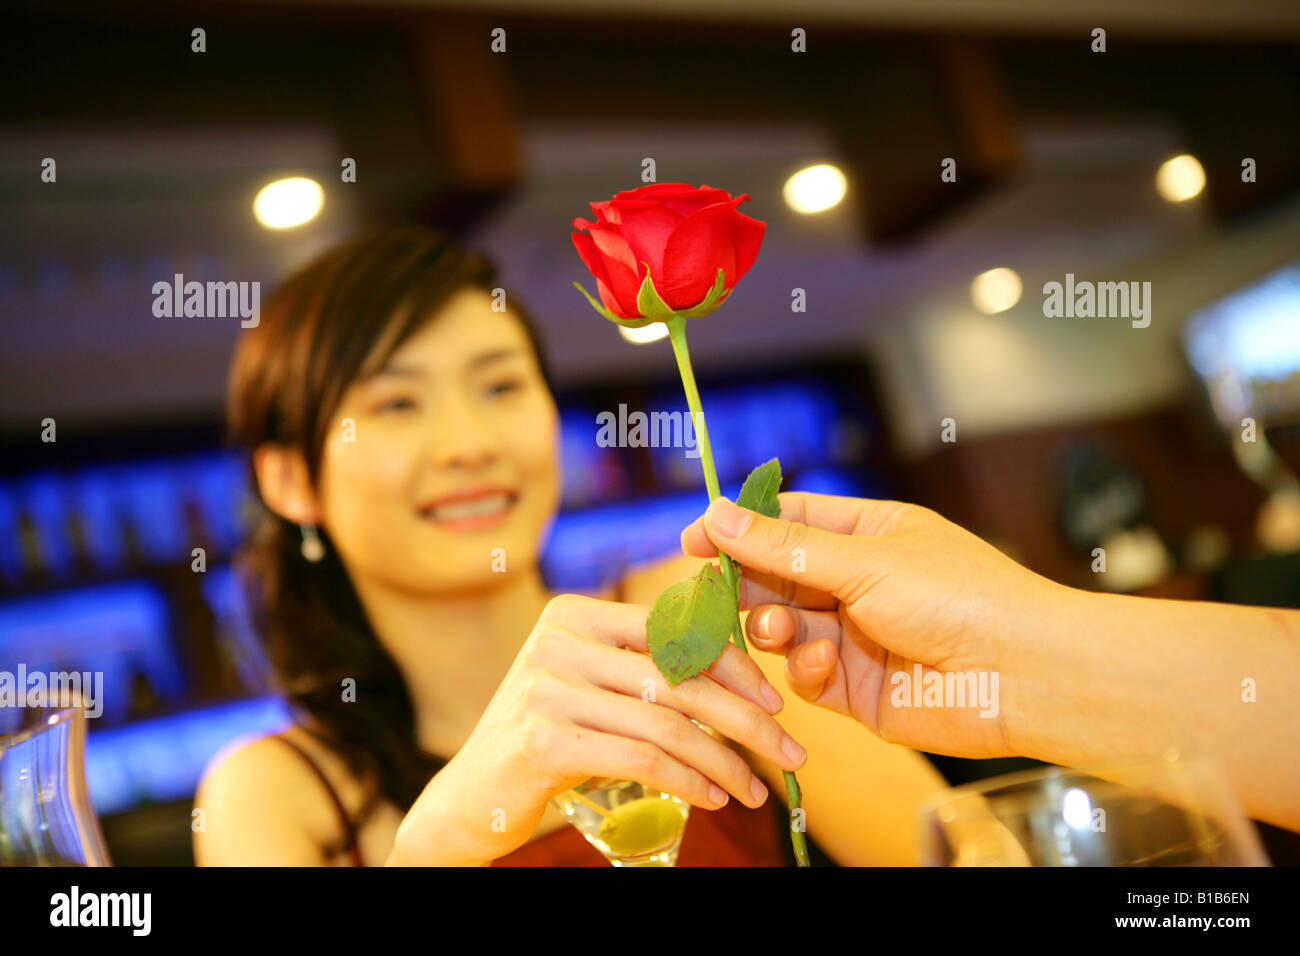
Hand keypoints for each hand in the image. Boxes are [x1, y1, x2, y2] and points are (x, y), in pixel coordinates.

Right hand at [391, 593, 805, 864]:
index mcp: (575, 613)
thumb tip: (739, 673)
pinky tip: (713, 797)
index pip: (675, 629)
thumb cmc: (549, 737)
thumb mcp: (593, 687)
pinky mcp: (544, 740)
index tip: (775, 701)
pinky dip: (688, 780)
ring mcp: (548, 689)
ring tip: (754, 790)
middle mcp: (559, 640)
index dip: (734, 664)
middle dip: (746, 719)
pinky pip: (642, 757)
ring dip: (724, 761)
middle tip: (789, 752)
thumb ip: (645, 667)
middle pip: (678, 677)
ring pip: (667, 722)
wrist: (473, 796)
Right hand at [681, 493, 1067, 760]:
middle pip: (776, 578)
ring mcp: (856, 636)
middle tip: (718, 594)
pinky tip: (824, 663)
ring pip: (783, 629)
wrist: (1021, 675)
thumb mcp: (864, 560)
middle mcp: (858, 582)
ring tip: (781, 630)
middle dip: (748, 586)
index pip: (788, 522)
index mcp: (869, 534)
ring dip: (773, 627)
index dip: (739, 529)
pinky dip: (806, 669)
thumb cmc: (959, 596)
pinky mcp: (856, 689)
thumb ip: (784, 547)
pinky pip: (807, 676)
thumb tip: (716, 513)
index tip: (692, 540)